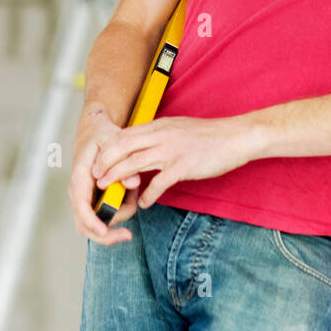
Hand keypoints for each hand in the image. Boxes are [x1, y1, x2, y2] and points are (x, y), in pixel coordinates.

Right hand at [68, 109, 143, 245]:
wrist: (93, 132)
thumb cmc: (101, 136)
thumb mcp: (113, 141)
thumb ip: (123, 159)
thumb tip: (132, 183)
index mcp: (80, 178)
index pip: (81, 207)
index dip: (91, 222)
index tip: (105, 231)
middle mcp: (79, 193)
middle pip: (85, 226)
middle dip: (106, 234)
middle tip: (128, 234)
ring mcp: (85, 199)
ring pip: (96, 224)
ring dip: (118, 216)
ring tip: (133, 193)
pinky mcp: (93, 200)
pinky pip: (104, 216)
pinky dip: (120, 211)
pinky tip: (130, 195)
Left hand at [90, 115, 255, 208]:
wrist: (234, 136)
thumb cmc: (207, 135)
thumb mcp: (177, 128)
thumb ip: (159, 136)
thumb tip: (142, 147)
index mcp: (159, 126)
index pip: (125, 135)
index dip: (108, 149)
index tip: (98, 161)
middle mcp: (161, 135)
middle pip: (123, 147)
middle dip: (105, 162)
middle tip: (95, 177)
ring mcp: (172, 150)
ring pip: (135, 163)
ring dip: (118, 177)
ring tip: (108, 189)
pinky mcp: (184, 165)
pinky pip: (160, 183)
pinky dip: (149, 195)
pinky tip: (144, 204)